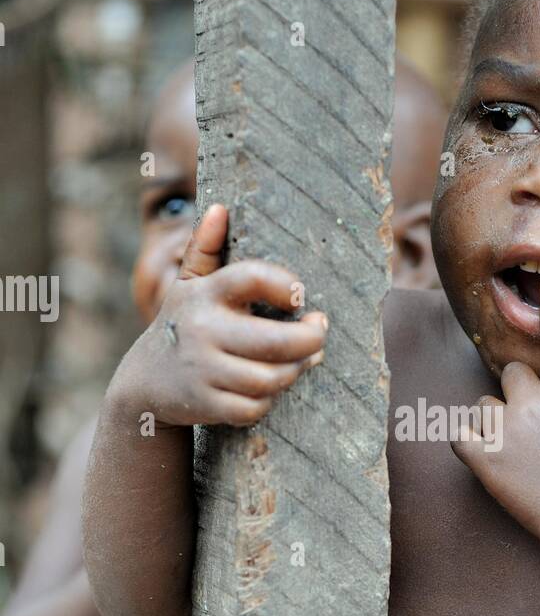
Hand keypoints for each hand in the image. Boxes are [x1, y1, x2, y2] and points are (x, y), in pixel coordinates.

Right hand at [113, 204, 327, 426]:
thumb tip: (219, 209)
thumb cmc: (182, 325)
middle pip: (278, 341)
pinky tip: (268, 388)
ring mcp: (204, 369)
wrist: (143, 384)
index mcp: (204, 292)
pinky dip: (267, 401)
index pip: (254, 278)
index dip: (287, 286)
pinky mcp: (206, 403)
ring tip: (299, 362)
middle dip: (311, 340)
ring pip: (272, 378)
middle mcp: (203, 329)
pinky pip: (255, 407)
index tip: (302, 297)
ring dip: (292, 372)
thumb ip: (204, 249)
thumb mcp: (188, 286)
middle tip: (319, 333)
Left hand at [451, 281, 539, 548]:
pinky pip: (459, 433)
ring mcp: (508, 430)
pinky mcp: (485, 457)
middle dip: (518, 391)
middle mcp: (536, 404)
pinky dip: (469, 442)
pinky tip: (488, 457)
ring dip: (494, 420)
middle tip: (533, 423)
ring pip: (484, 405)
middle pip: (510, 373)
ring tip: (518, 452)